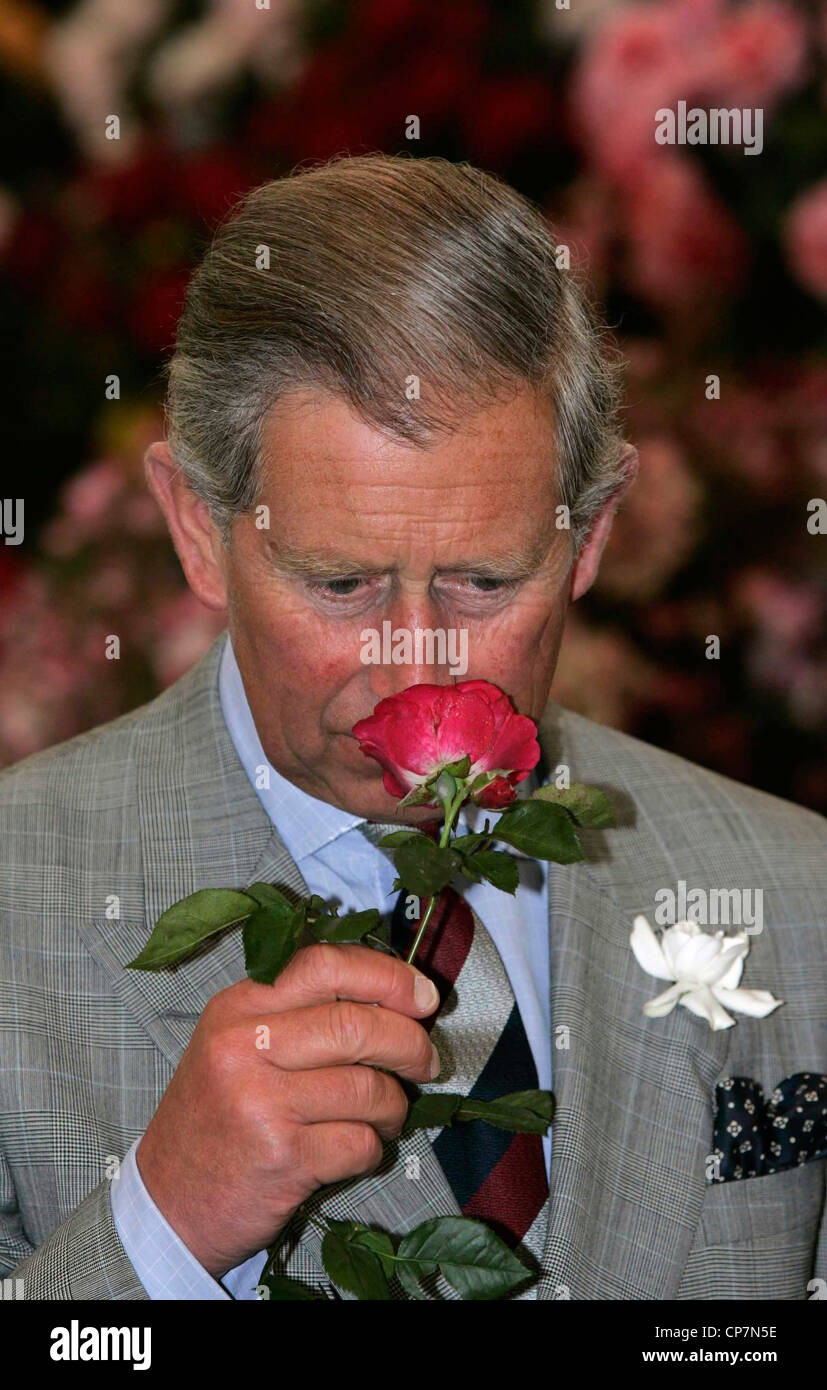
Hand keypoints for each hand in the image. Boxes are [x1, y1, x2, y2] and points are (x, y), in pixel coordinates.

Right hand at [135, 943, 439, 1277]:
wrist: (169, 1202)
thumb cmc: (217, 1117)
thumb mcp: (237, 1044)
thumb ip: (301, 1013)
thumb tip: (399, 998)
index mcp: (238, 1007)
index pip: (325, 965)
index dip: (387, 977)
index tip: (423, 997)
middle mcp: (245, 1047)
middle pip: (357, 1025)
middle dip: (410, 1043)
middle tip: (426, 1061)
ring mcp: (262, 1102)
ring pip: (368, 1088)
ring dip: (393, 1106)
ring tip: (384, 1116)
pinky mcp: (282, 1156)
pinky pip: (360, 1142)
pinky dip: (372, 1148)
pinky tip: (356, 1149)